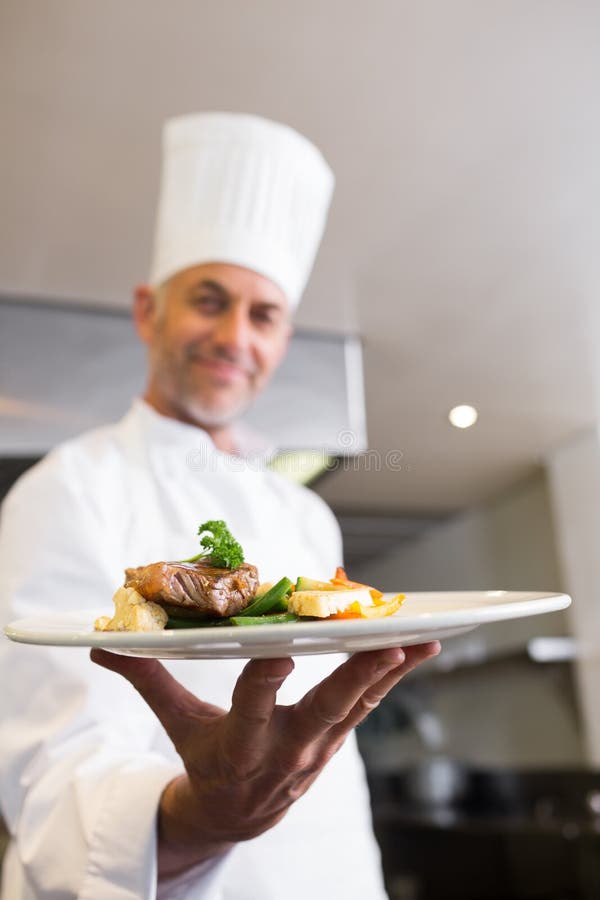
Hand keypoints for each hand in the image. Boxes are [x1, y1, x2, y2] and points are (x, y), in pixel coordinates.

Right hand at [91, 642, 439, 877]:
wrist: (237, 817)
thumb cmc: (206, 762)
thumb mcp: (177, 725)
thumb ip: (148, 680)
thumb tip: (101, 643)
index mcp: (240, 744)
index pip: (252, 707)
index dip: (265, 681)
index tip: (279, 650)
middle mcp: (286, 748)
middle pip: (326, 709)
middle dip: (357, 677)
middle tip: (386, 644)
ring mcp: (318, 748)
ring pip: (359, 706)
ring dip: (391, 673)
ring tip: (423, 640)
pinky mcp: (336, 741)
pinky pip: (368, 707)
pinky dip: (392, 679)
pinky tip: (418, 651)